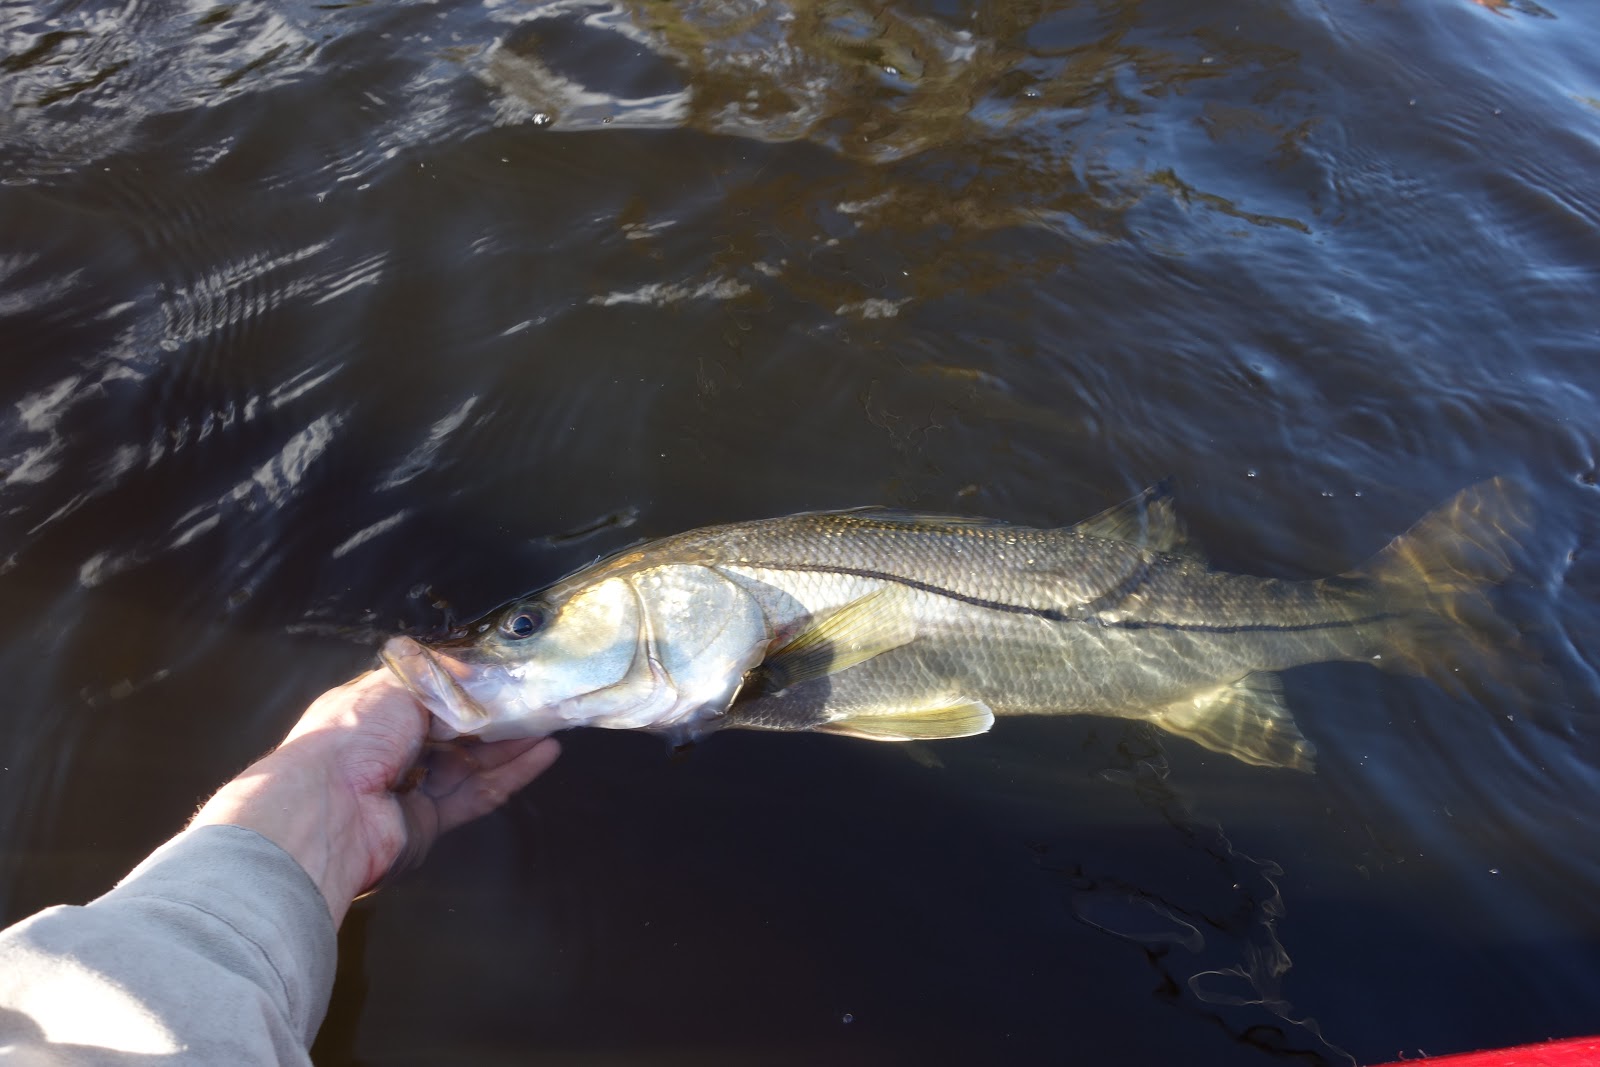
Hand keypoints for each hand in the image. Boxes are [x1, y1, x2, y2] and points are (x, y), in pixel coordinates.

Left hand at [190, 669, 559, 925]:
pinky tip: (544, 753)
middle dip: (497, 716)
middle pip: (455, 731)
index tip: (506, 674)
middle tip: (540, 700)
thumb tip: (473, 670)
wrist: (329, 810)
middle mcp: (393, 749)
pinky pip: (477, 794)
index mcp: (375, 712)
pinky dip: (511, 774)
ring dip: (513, 743)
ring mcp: (412, 788)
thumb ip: (438, 677)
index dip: (467, 685)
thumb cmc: (355, 734)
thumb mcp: (395, 686)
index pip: (428, 695)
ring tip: (553, 723)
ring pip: (472, 762)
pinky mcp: (431, 822)